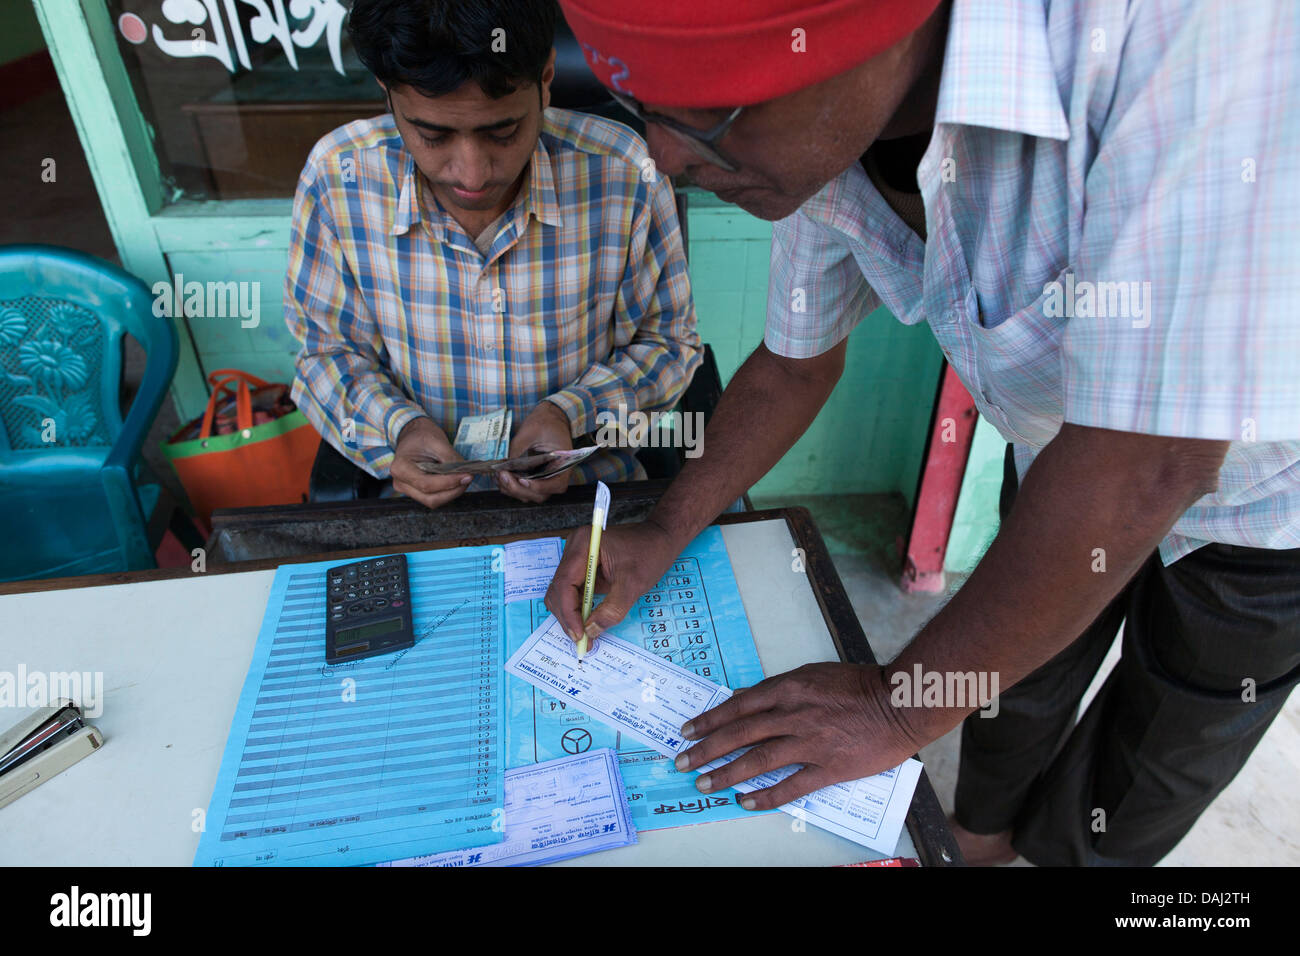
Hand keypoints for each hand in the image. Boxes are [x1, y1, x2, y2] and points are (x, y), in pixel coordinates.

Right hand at [389, 417, 472, 508]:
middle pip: (430, 498)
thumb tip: (465, 473)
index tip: (467, 476)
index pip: (426, 484)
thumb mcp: (437, 441)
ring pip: (433, 501)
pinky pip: (434, 497)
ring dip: (452, 492)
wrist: (413, 435)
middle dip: (452, 491)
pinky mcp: (416, 492)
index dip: (449, 483)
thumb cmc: (421, 436)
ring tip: (463, 478)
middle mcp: (400, 483)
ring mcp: (407, 490)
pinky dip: (448, 491)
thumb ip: (450, 459)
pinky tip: (455, 481)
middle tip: (468, 478)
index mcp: (400, 468)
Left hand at [495, 401, 573, 502]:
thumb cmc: (546, 422)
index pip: (557, 484)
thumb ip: (517, 448)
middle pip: (540, 495)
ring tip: (499, 475)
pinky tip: (501, 476)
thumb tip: (502, 464)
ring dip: (513, 490)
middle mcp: (556, 475)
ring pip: (530, 495)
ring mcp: (545, 478)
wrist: (550, 417)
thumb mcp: (531, 431)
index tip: (523, 480)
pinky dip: (511, 486)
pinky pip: (524, 489)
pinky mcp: (535, 477)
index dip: (539, 487)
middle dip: (519, 489)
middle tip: (503, 475)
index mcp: (563, 463)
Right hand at [544, 519, 679, 646]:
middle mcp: (574, 549)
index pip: (565, 584)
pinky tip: (586, 622)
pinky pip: (572, 591)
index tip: (579, 634)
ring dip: (570, 615)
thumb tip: (591, 631)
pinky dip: (577, 609)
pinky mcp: (582, 567)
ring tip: (585, 635)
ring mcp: (576, 558)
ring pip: (561, 593)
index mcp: (583, 545)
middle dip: (567, 617)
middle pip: (558, 589)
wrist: (659, 538)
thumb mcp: (634, 584)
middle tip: (582, 640)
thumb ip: (612, 609)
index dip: (569, 612)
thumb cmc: (649, 553)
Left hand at [672, 663, 925, 809]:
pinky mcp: (829, 767)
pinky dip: (767, 796)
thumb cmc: (859, 685)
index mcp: (788, 689)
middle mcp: (793, 715)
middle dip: (706, 749)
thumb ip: (778, 689)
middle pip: (739, 734)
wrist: (900, 702)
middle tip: (683, 762)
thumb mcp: (812, 675)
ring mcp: (810, 742)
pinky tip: (747, 802)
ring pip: (758, 761)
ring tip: (705, 784)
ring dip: (727, 774)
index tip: (688, 731)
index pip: (737, 706)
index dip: (709, 720)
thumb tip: (746, 699)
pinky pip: (792, 785)